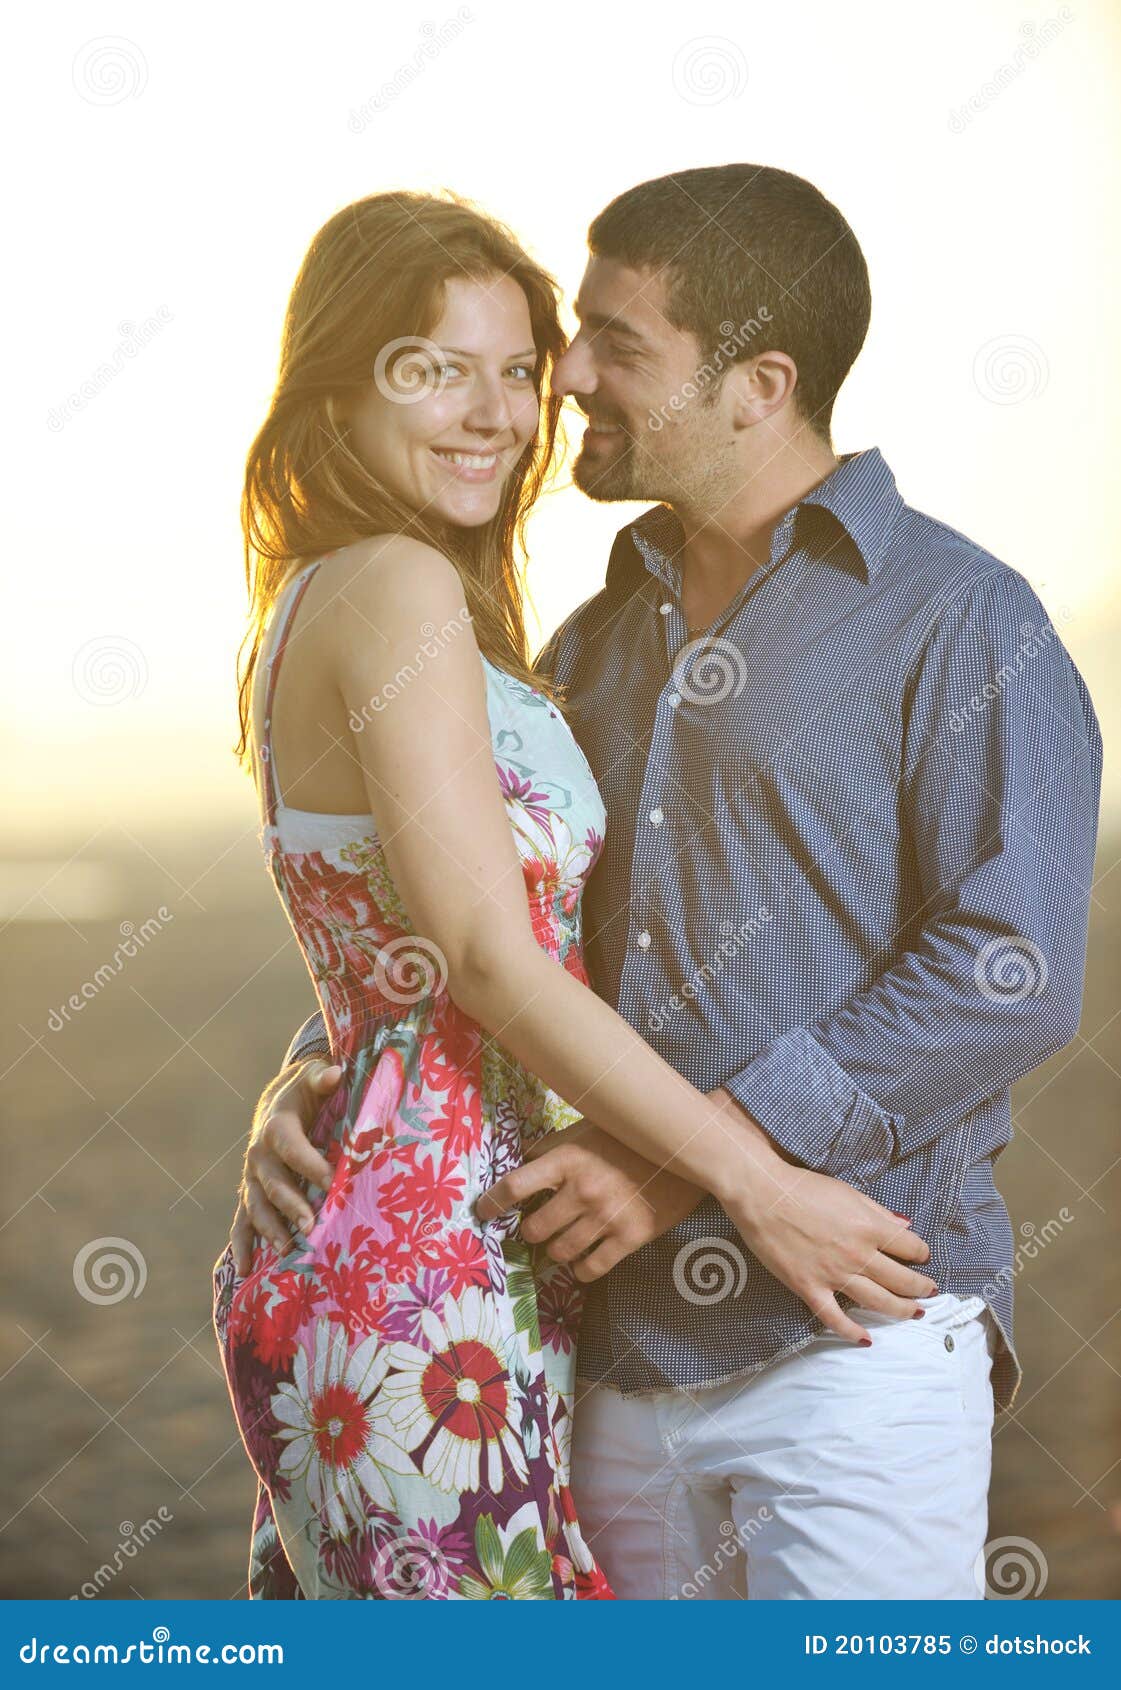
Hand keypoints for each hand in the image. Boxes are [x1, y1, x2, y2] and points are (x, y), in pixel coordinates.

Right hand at [230, 1058, 342, 1272]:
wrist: (279, 1099)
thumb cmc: (305, 1090)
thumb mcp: (313, 1076)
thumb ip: (323, 1076)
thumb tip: (335, 1073)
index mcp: (276, 1126)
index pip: (292, 1148)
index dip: (310, 1164)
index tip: (333, 1182)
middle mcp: (259, 1155)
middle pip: (273, 1184)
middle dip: (291, 1206)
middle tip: (311, 1226)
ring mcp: (252, 1177)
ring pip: (256, 1207)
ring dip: (269, 1230)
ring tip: (285, 1251)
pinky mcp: (251, 1193)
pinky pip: (242, 1222)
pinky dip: (242, 1246)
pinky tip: (246, 1271)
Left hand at [475, 1119, 704, 1281]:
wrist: (687, 1151)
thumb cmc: (630, 1138)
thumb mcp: (587, 1130)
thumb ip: (553, 1146)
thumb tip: (520, 1158)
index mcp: (568, 1159)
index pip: (515, 1185)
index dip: (492, 1202)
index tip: (482, 1212)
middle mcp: (583, 1189)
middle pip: (535, 1228)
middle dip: (532, 1232)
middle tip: (537, 1229)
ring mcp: (607, 1216)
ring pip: (560, 1251)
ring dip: (556, 1251)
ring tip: (561, 1244)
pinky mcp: (631, 1237)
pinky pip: (591, 1268)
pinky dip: (581, 1270)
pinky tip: (582, 1262)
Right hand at [728, 1152, 936, 1343]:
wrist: (762, 1195)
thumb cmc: (804, 1187)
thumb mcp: (848, 1192)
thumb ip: (878, 1212)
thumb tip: (904, 1226)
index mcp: (869, 1227)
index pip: (910, 1247)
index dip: (921, 1253)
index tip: (922, 1257)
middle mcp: (857, 1255)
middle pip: (901, 1280)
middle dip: (921, 1287)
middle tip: (929, 1292)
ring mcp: (833, 1275)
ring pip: (877, 1302)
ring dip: (901, 1310)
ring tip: (914, 1313)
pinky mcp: (809, 1288)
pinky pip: (835, 1318)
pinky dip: (852, 1332)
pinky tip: (866, 1339)